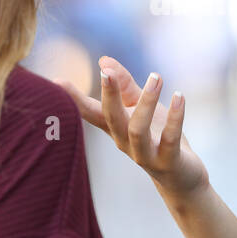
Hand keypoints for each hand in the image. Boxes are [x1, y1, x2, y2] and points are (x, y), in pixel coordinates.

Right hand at [56, 56, 209, 198]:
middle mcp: (124, 142)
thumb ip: (125, 85)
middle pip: (111, 119)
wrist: (181, 177)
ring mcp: (144, 155)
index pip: (90, 111)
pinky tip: (180, 97)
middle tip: (107, 72)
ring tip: (156, 77)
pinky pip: (169, 139)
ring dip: (146, 103)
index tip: (54, 82)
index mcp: (115, 128)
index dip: (73, 98)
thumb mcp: (140, 107)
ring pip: (137, 130)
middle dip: (108, 95)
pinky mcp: (167, 161)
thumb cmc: (157, 137)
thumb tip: (104, 61)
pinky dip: (175, 118)